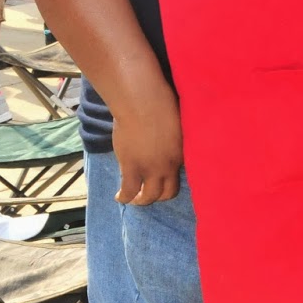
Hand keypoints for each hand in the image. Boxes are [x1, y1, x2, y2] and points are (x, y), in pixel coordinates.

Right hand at [110, 87, 183, 204]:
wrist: (142, 102)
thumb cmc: (160, 103)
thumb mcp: (177, 122)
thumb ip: (175, 136)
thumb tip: (170, 138)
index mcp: (183, 152)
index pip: (183, 176)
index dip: (172, 179)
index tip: (164, 180)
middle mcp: (170, 165)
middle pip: (168, 192)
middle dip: (159, 195)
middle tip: (148, 193)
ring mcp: (151, 168)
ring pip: (149, 197)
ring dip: (142, 200)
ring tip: (134, 198)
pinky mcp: (132, 167)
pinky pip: (129, 191)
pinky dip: (124, 197)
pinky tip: (119, 196)